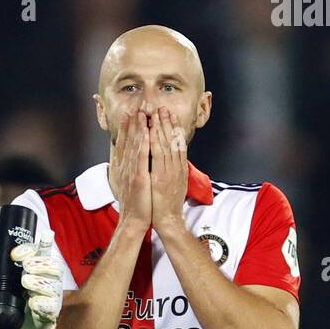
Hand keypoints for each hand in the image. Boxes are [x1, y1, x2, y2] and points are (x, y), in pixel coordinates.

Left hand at [0, 234, 64, 328]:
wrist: (29, 323)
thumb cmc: (21, 298)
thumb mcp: (7, 283)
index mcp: (40, 267)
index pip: (41, 251)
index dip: (29, 250)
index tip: (14, 255)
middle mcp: (50, 279)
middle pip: (54, 265)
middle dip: (38, 264)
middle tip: (25, 269)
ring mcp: (54, 294)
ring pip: (53, 284)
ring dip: (38, 283)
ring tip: (26, 284)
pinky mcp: (53, 310)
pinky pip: (51, 305)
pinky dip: (40, 303)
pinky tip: (32, 303)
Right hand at [110, 110, 151, 228]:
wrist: (134, 221)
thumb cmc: (136, 204)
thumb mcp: (131, 184)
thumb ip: (132, 170)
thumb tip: (133, 159)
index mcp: (125, 168)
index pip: (126, 144)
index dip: (126, 128)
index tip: (129, 113)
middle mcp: (126, 167)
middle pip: (129, 141)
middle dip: (131, 123)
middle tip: (134, 106)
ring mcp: (132, 172)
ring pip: (135, 146)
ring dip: (137, 128)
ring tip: (140, 113)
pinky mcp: (139, 178)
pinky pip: (141, 158)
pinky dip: (143, 144)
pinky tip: (145, 133)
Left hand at [150, 107, 188, 233]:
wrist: (168, 221)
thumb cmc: (168, 205)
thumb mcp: (174, 184)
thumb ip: (173, 170)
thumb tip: (172, 160)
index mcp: (179, 168)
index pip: (177, 144)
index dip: (174, 128)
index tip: (170, 115)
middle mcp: (176, 167)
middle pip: (172, 140)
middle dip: (167, 123)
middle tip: (163, 107)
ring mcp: (168, 172)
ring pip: (165, 144)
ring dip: (160, 127)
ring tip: (156, 113)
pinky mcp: (160, 178)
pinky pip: (157, 156)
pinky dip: (154, 142)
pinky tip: (150, 131)